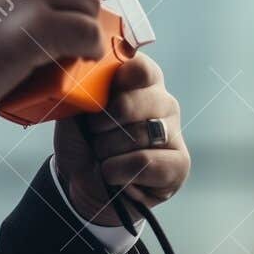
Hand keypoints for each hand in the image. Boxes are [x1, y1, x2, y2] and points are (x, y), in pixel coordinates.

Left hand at [53, 52, 188, 225]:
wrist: (82, 185)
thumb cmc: (81, 142)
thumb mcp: (74, 112)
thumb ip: (82, 88)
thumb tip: (83, 74)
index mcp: (140, 81)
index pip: (137, 67)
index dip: (114, 83)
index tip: (97, 98)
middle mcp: (163, 100)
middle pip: (130, 104)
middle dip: (100, 126)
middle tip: (93, 136)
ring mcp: (174, 131)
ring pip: (136, 136)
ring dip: (106, 152)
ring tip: (104, 156)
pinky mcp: (180, 163)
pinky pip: (145, 162)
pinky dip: (119, 172)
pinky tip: (115, 174)